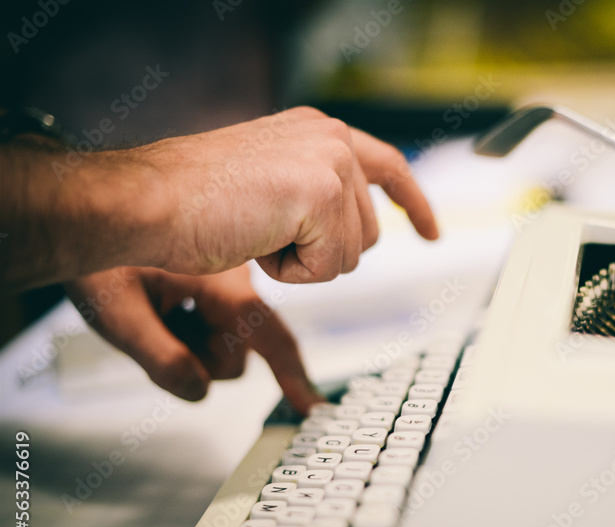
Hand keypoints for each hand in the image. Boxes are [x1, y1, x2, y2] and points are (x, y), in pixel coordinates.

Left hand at [64, 265, 323, 413]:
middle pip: (238, 349)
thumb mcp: (120, 315)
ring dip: (190, 337)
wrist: (87, 206)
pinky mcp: (218, 274)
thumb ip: (163, 361)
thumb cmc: (100, 253)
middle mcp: (237, 279)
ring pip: (226, 336)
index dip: (294, 379)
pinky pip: (217, 317)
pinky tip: (160, 301)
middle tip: (152, 330)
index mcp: (225, 286)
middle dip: (199, 354)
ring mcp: (229, 275)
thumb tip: (197, 389)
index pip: (273, 340)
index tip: (313, 407)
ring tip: (150, 307)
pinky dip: (190, 321)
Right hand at [138, 106, 437, 281]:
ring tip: (255, 230)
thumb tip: (348, 225)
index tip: (431, 233)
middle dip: (320, 253)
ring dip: (303, 262)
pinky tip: (257, 241)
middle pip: (368, 234)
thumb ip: (311, 192)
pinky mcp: (323, 192)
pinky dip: (292, 272)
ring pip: (353, 255)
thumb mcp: (267, 188)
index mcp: (317, 131)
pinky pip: (331, 268)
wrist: (147, 202)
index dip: (413, 205)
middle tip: (262, 232)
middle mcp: (331, 137)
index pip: (388, 166)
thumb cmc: (189, 202)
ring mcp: (330, 161)